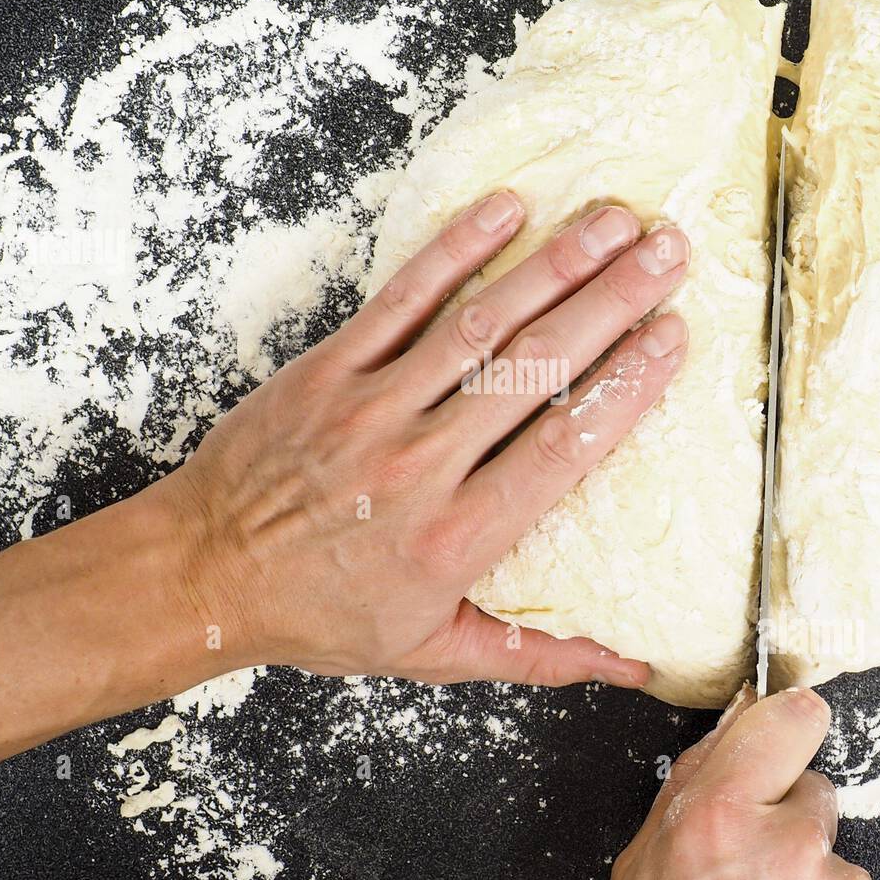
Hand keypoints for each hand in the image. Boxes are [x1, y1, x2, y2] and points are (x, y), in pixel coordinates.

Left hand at [161, 190, 690, 686]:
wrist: (204, 573)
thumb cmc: (319, 614)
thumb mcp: (431, 653)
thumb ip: (536, 655)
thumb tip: (631, 671)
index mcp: (457, 536)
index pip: (564, 446)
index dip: (627, 386)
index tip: (674, 337)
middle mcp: (421, 463)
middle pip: (536, 369)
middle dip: (612, 302)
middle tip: (670, 253)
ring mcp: (372, 408)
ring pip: (480, 324)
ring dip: (553, 264)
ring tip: (611, 221)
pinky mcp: (328, 370)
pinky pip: (400, 300)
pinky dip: (453, 250)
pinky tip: (504, 209)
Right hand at [602, 686, 879, 879]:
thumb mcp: (639, 871)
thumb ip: (689, 789)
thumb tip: (730, 733)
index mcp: (721, 817)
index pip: (786, 719)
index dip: (788, 720)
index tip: (791, 722)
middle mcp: (790, 846)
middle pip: (813, 794)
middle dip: (788, 824)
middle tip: (751, 879)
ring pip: (836, 861)